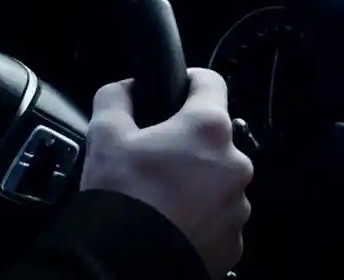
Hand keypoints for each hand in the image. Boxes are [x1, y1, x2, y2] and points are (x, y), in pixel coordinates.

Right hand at [81, 68, 253, 278]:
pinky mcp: (234, 241)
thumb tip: (126, 90)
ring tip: (159, 196)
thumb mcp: (105, 134)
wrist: (124, 264)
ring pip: (217, 180)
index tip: (175, 90)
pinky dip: (199, 216)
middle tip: (153, 157)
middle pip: (213, 138)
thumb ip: (116, 97)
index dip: (189, 81)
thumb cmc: (121, 197)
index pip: (211, 82)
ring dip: (195, 181)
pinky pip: (218, 217)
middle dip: (186, 142)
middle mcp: (235, 164)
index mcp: (208, 129)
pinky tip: (170, 222)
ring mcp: (239, 206)